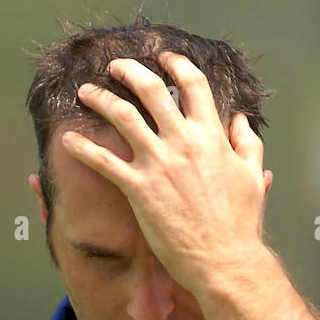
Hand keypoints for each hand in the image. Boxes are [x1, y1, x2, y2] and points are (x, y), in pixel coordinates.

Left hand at [60, 50, 271, 294]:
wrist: (224, 260)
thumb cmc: (239, 225)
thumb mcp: (252, 177)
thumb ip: (247, 143)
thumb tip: (239, 120)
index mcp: (210, 135)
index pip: (192, 84)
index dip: (176, 65)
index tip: (165, 59)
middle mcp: (182, 142)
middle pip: (151, 90)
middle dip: (130, 71)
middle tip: (116, 68)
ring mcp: (158, 164)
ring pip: (123, 116)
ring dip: (101, 99)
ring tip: (86, 93)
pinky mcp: (139, 189)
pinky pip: (104, 162)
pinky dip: (83, 148)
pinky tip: (68, 140)